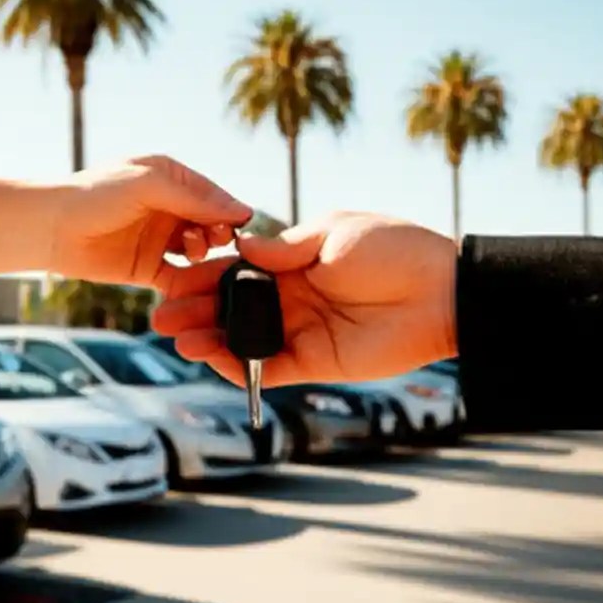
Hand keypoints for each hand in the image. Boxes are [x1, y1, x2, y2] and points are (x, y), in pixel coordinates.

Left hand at [48, 155, 252, 287]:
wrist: (51, 227)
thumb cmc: (96, 195)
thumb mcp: (148, 184)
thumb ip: (193, 198)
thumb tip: (241, 210)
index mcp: (171, 179)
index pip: (212, 195)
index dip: (228, 210)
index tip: (241, 225)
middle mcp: (169, 208)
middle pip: (210, 224)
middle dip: (219, 234)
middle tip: (215, 241)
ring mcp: (159, 239)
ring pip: (198, 251)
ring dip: (204, 255)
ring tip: (191, 252)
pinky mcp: (148, 268)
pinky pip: (179, 279)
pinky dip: (190, 283)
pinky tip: (194, 286)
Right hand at [152, 212, 458, 386]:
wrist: (442, 290)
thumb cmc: (395, 249)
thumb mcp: (334, 233)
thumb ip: (285, 247)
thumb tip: (240, 246)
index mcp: (296, 263)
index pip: (239, 271)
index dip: (205, 276)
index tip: (171, 278)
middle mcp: (295, 299)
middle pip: (234, 310)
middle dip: (196, 312)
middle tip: (161, 316)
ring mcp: (304, 332)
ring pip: (246, 342)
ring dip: (211, 342)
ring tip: (178, 340)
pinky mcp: (319, 363)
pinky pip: (272, 369)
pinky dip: (242, 368)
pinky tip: (214, 360)